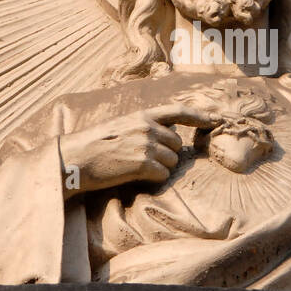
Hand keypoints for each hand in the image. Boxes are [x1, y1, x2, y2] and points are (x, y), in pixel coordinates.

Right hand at [58, 103, 218, 197]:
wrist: (75, 158)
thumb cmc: (94, 144)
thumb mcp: (120, 125)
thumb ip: (143, 125)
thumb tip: (167, 132)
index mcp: (142, 115)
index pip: (178, 112)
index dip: (199, 116)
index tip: (215, 120)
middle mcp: (147, 127)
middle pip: (177, 144)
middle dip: (167, 154)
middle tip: (144, 160)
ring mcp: (146, 145)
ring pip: (172, 162)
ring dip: (159, 168)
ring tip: (135, 167)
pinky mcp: (142, 164)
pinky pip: (162, 175)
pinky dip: (153, 179)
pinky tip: (135, 176)